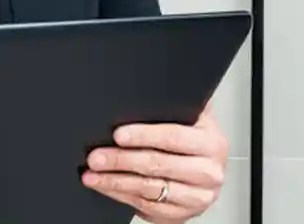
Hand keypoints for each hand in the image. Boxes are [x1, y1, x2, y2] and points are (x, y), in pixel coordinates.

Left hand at [81, 102, 227, 222]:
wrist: (208, 171)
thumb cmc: (193, 141)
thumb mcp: (191, 118)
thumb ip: (172, 107)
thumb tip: (140, 91)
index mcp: (211, 142)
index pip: (174, 137)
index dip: (143, 135)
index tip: (118, 135)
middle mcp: (208, 172)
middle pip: (157, 165)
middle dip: (120, 160)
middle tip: (96, 157)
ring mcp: (197, 197)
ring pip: (149, 189)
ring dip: (115, 182)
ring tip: (93, 175)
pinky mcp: (183, 214)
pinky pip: (148, 206)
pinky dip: (122, 196)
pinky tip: (107, 187)